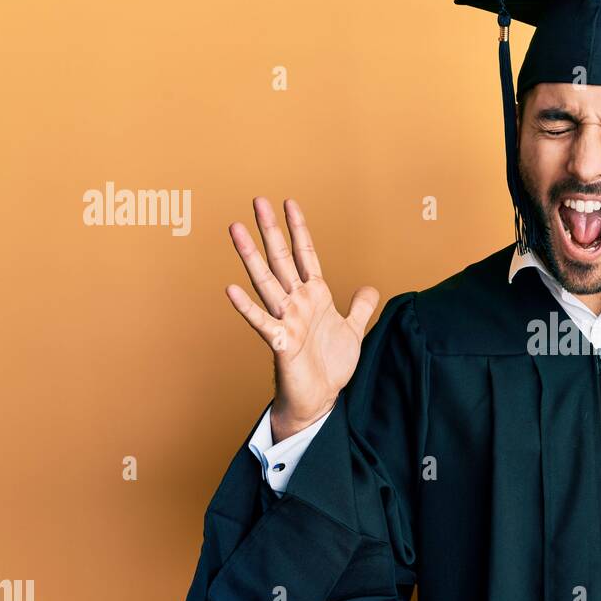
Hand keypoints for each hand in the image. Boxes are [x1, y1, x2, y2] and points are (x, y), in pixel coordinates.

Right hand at [225, 197, 379, 442]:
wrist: (320, 400)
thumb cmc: (329, 366)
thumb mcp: (353, 331)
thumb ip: (360, 308)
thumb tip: (370, 288)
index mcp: (314, 297)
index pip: (305, 255)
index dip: (299, 229)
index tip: (289, 202)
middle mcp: (296, 303)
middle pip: (281, 259)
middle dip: (270, 230)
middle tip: (257, 201)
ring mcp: (286, 321)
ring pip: (266, 282)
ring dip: (251, 256)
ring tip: (235, 230)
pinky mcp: (280, 343)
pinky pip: (262, 323)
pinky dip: (247, 307)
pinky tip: (230, 289)